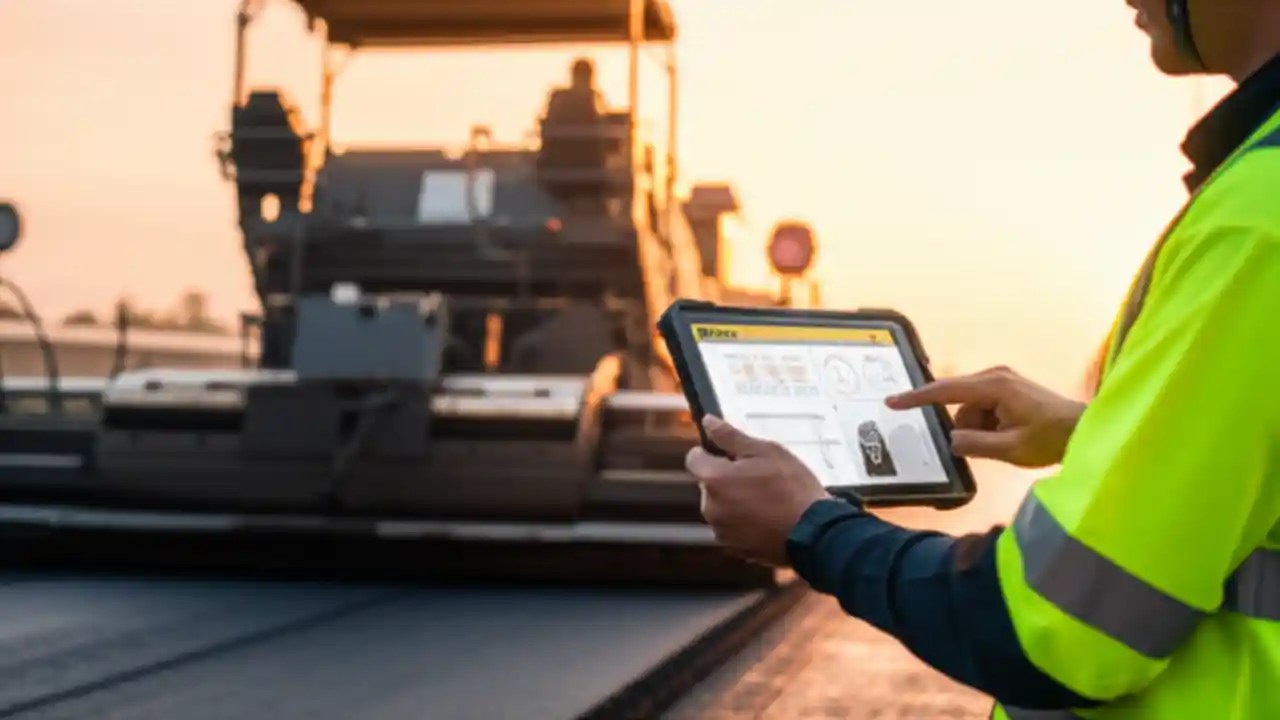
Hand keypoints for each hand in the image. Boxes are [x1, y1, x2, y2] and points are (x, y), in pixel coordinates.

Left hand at [685, 416, 831, 566]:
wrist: (814, 532)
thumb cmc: (792, 488)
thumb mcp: (765, 451)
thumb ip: (731, 437)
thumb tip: (708, 422)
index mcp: (714, 480)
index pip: (694, 459)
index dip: (711, 452)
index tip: (731, 454)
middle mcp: (711, 508)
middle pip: (709, 485)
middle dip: (727, 479)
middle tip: (758, 477)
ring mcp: (722, 531)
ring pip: (721, 507)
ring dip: (735, 502)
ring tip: (767, 499)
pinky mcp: (735, 548)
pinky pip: (733, 528)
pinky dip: (744, 522)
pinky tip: (768, 518)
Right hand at [885, 366, 1085, 467]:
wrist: (1082, 429)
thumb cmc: (1050, 439)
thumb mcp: (1010, 449)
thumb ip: (975, 444)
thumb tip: (951, 440)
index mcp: (993, 386)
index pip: (944, 391)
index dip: (916, 398)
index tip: (891, 402)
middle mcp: (994, 375)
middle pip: (958, 401)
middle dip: (965, 426)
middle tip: (985, 445)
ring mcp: (1001, 379)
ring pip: (969, 408)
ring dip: (977, 428)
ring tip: (1005, 443)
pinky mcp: (1007, 387)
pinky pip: (982, 407)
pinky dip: (986, 423)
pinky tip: (1007, 435)